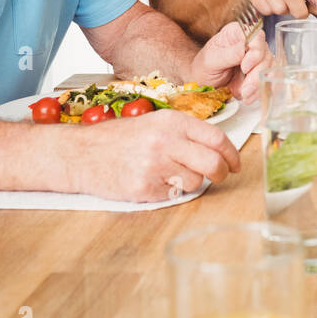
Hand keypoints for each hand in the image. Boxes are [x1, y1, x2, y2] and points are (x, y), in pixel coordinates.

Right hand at [59, 109, 241, 202]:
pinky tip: (155, 182)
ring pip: (196, 182)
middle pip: (213, 163)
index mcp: (171, 122)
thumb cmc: (118, 139)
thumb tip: (218, 148)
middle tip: (221, 176)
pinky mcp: (144, 188)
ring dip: (192, 183)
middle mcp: (165, 142)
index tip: (236, 163)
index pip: (216, 138)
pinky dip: (171, 192)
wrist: (80, 154)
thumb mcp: (153, 123)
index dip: (232, 153)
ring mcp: (154, 166)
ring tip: (172, 175)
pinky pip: (174, 195)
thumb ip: (184, 133)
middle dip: (223, 173)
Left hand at [189, 20, 273, 103]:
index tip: (245, 67)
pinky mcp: (259, 73)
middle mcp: (250, 44)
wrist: (202, 84)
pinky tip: (250, 97)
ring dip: (258, 84)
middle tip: (245, 88)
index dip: (256, 50)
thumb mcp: (211, 60)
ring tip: (245, 94)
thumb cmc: (203, 67)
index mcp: (237, 33)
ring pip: (269, 68)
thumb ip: (228, 54)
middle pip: (265, 54)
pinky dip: (261, 90)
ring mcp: (257, 59)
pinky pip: (268, 79)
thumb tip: (244, 49)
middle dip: (256, 74)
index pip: (256, 35)